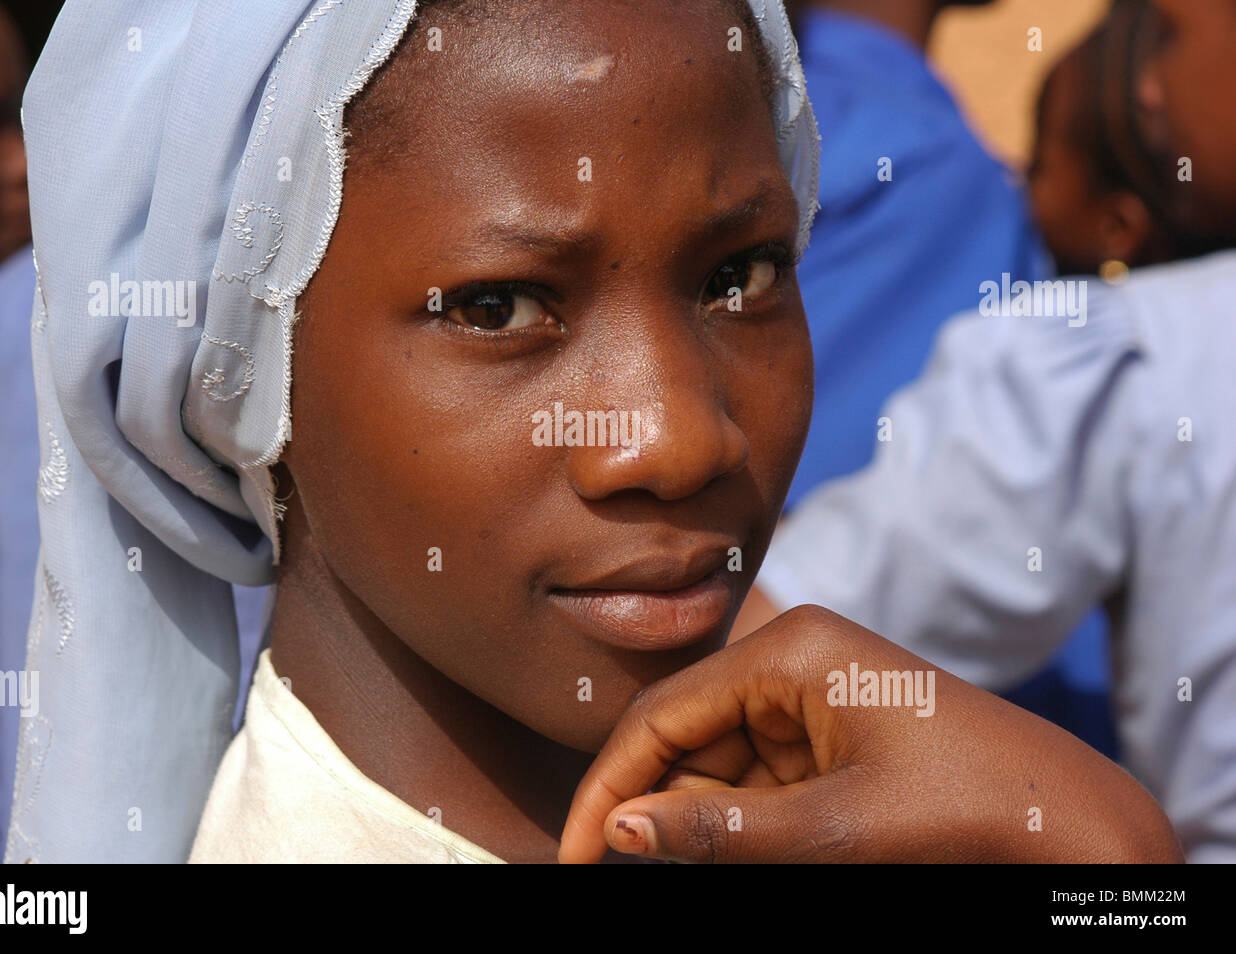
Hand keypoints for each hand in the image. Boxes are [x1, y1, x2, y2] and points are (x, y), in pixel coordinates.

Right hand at [559, 604, 1182, 862]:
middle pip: (682, 740)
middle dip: (656, 811)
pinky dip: (739, 827)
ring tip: (703, 866)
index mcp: (788, 652)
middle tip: (627, 873)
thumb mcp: (837, 831)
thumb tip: (618, 832)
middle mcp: (789, 663)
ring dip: (699, 826)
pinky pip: (755, 782)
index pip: (661, 715)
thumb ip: (721, 833)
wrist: (1076, 825)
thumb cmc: (969, 810)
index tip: (577, 855)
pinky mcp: (826, 737)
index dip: (610, 787)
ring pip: (714, 767)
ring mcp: (809, 699)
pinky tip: (740, 853)